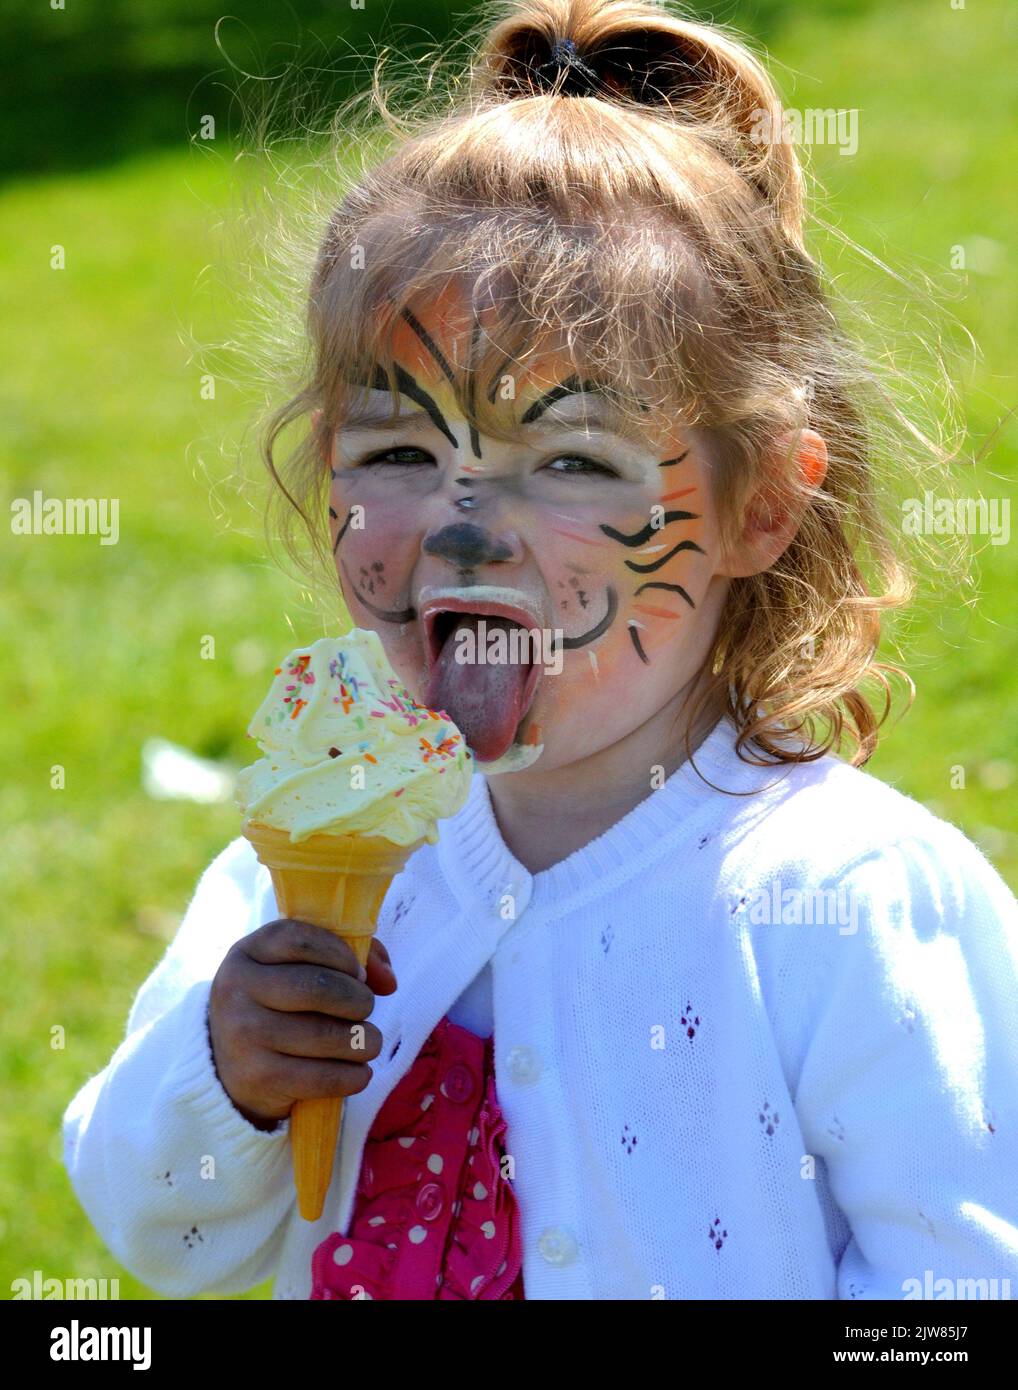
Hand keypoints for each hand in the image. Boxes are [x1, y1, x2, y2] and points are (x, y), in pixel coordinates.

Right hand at [207, 919, 396, 1130]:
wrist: (233, 1068)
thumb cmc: (282, 1005)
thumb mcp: (300, 968)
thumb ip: (352, 956)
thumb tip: (388, 981)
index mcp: (247, 953)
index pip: (301, 941)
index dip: (341, 955)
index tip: (359, 973)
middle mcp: (237, 991)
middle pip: (317, 987)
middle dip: (358, 999)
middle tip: (365, 1009)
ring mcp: (243, 1036)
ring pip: (326, 1034)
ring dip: (364, 1040)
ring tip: (367, 1042)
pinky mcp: (259, 1079)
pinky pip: (325, 1077)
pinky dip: (355, 1076)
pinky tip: (358, 1072)